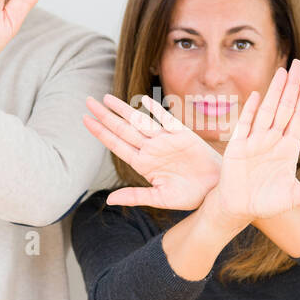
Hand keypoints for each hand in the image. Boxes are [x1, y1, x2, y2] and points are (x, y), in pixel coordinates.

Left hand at [83, 93, 222, 209]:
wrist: (214, 189)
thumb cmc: (189, 195)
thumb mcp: (160, 198)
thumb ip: (135, 196)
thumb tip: (109, 201)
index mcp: (143, 163)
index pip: (116, 144)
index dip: (100, 132)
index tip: (85, 120)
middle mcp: (150, 149)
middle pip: (122, 129)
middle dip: (105, 116)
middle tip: (88, 101)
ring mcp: (165, 140)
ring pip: (139, 121)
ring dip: (123, 109)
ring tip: (106, 98)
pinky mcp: (182, 134)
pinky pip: (165, 119)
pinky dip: (155, 109)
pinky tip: (142, 100)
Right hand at [212, 59, 299, 220]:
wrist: (238, 209)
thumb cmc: (266, 203)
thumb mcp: (292, 198)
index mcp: (288, 149)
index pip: (299, 117)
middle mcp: (273, 140)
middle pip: (286, 107)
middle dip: (293, 86)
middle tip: (299, 63)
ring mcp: (255, 141)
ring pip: (268, 110)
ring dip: (275, 91)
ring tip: (283, 71)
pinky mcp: (238, 146)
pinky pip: (245, 124)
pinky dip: (250, 110)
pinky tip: (256, 95)